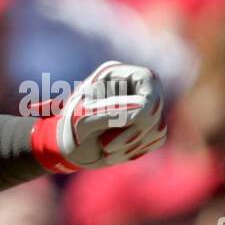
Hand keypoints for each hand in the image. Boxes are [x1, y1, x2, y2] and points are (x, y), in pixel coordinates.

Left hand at [32, 61, 166, 172]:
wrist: (67, 148)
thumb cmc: (69, 128)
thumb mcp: (82, 118)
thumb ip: (111, 111)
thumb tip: (143, 110)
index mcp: (117, 73)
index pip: (147, 79)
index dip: (137, 108)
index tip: (115, 128)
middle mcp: (136, 85)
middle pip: (154, 109)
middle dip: (129, 134)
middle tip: (105, 146)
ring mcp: (146, 104)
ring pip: (157, 127)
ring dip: (129, 145)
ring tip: (104, 149)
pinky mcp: (150, 124)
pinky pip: (157, 138)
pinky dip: (134, 150)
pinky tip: (114, 151)